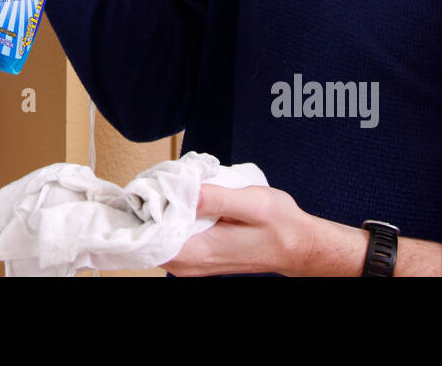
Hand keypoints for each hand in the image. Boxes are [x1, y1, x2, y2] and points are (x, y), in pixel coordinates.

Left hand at [162, 184, 329, 276]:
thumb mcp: (253, 203)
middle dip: (151, 205)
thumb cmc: (280, 226)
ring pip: (157, 235)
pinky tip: (186, 199)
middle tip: (165, 178)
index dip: (145, 209)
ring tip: (178, 185)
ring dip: (162, 209)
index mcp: (198, 252)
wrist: (297, 246)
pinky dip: (173, 216)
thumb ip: (217, 198)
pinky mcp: (195, 256)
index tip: (150, 185)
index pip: (149, 237)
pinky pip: (171, 236)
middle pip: (148, 235)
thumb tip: (186, 190)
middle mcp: (188, 264)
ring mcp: (190, 263)